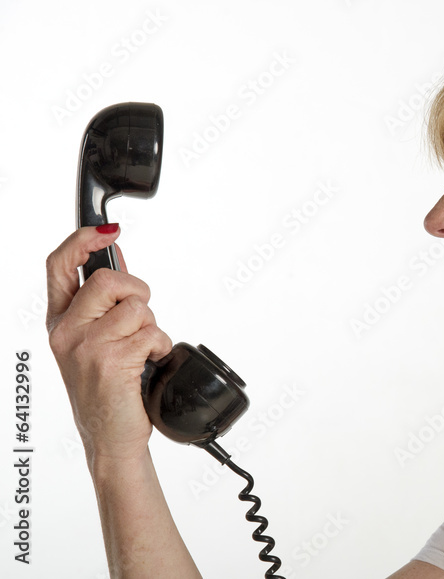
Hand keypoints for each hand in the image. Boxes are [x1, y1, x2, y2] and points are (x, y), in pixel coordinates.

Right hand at [46, 226, 172, 465]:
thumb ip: (105, 303)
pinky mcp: (110, 360)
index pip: (59, 266)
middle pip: (108, 280)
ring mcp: (86, 346)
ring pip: (136, 306)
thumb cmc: (108, 390)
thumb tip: (116, 256)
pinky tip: (148, 364)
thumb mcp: (97, 340)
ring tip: (142, 350)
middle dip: (137, 291)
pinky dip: (160, 346)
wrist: (110, 438)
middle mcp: (67, 331)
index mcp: (60, 322)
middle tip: (140, 317)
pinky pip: (151, 332)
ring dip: (152, 326)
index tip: (109, 230)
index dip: (84, 240)